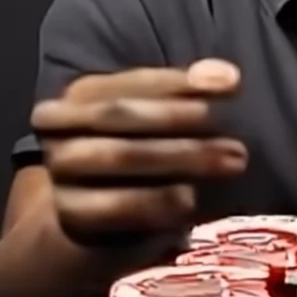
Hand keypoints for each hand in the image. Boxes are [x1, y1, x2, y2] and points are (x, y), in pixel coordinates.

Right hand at [30, 59, 246, 246]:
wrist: (95, 222)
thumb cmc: (139, 153)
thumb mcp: (159, 120)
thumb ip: (190, 94)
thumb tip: (226, 75)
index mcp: (82, 93)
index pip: (135, 80)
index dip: (183, 80)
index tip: (233, 82)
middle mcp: (60, 127)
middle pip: (122, 114)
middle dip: (181, 119)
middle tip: (235, 136)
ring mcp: (60, 171)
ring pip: (122, 155)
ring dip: (181, 157)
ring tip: (230, 162)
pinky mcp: (69, 213)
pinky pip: (115, 204)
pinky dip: (156, 200)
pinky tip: (191, 200)